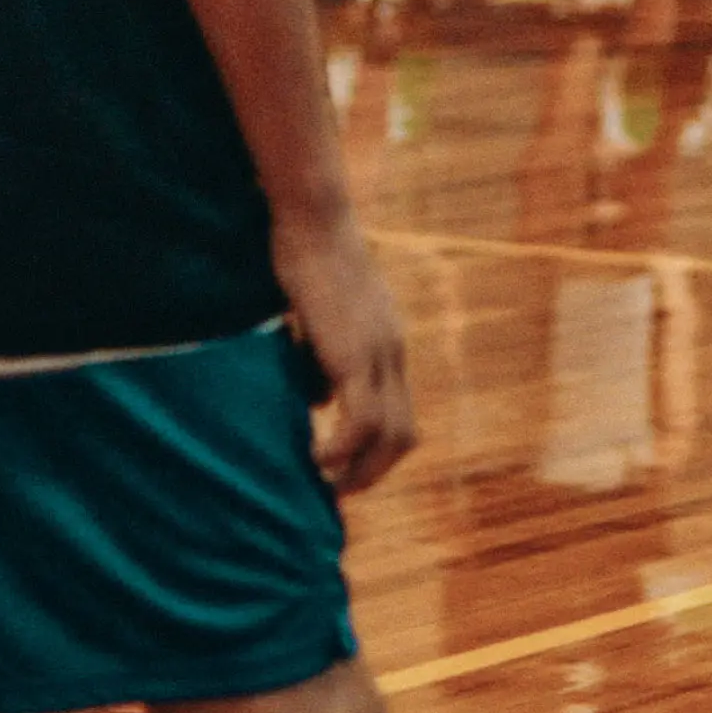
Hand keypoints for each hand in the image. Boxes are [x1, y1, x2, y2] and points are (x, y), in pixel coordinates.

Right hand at [270, 208, 416, 492]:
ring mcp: (379, 353)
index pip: (398, 412)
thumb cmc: (307, 257)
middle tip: (339, 492)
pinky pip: (362, 417)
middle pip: (404, 434)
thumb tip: (317, 400)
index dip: (376, 449)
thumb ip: (323, 358)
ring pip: (390, 433)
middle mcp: (392, 353)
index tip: (347, 472)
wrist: (314, 220)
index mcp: (386, 345)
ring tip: (329, 486)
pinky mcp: (355, 352)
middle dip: (374, 471)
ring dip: (362, 469)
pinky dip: (343, 448)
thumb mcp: (320, 317)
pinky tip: (317, 459)